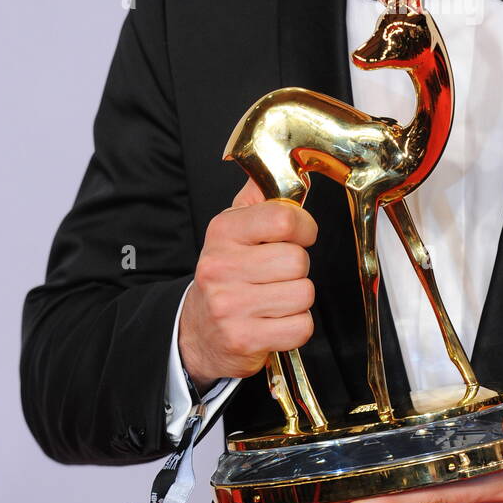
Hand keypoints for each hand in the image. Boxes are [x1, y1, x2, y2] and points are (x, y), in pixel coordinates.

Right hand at [179, 177, 317, 391]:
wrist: (198, 330)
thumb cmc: (227, 274)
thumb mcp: (234, 230)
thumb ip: (258, 197)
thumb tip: (279, 163)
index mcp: (223, 232)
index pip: (283, 218)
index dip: (304, 227)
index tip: (300, 235)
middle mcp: (221, 267)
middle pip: (298, 260)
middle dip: (298, 269)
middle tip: (278, 274)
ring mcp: (229, 305)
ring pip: (304, 294)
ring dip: (297, 299)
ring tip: (274, 298)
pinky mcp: (243, 339)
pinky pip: (301, 327)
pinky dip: (295, 327)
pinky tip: (274, 321)